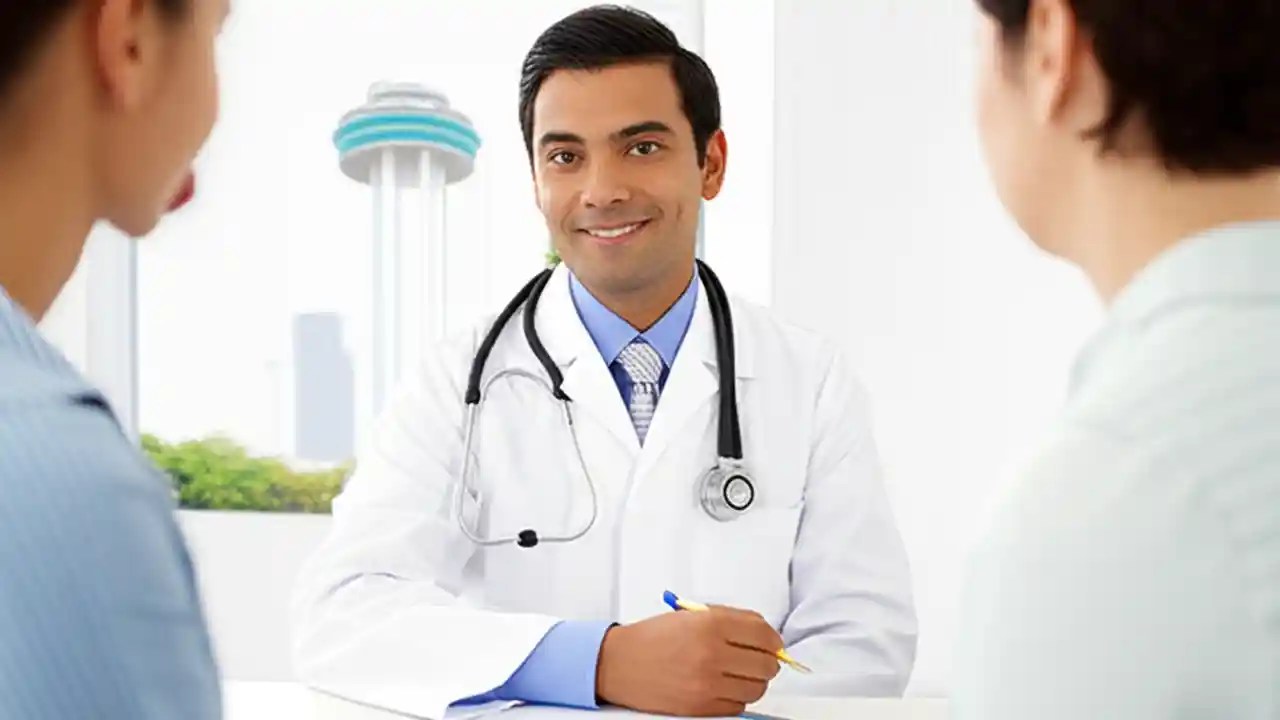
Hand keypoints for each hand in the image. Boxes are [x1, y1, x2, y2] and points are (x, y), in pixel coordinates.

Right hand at [595, 606, 783, 716]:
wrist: (618, 663)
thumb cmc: (653, 637)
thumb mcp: (692, 615)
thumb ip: (732, 620)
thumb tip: (767, 637)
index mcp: (710, 623)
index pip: (764, 634)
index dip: (774, 640)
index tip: (774, 644)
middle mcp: (711, 653)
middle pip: (766, 664)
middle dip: (767, 661)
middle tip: (757, 659)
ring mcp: (707, 683)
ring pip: (756, 688)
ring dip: (753, 681)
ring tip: (739, 674)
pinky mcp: (701, 707)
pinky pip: (738, 707)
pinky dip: (736, 698)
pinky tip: (722, 687)